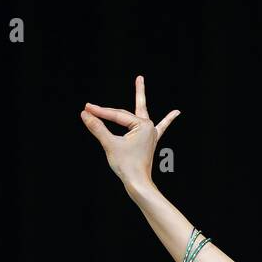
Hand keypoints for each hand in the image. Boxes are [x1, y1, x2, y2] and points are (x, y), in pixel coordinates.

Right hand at [79, 75, 179, 191]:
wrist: (138, 183)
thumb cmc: (126, 165)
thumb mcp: (109, 144)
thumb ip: (97, 127)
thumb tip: (85, 113)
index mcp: (143, 125)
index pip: (117, 116)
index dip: (100, 112)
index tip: (86, 109)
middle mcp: (149, 127)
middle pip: (125, 113)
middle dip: (113, 106)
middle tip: (133, 78)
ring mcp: (151, 134)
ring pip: (141, 112)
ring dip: (140, 98)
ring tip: (140, 81)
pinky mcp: (149, 141)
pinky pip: (160, 127)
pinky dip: (168, 120)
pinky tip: (176, 112)